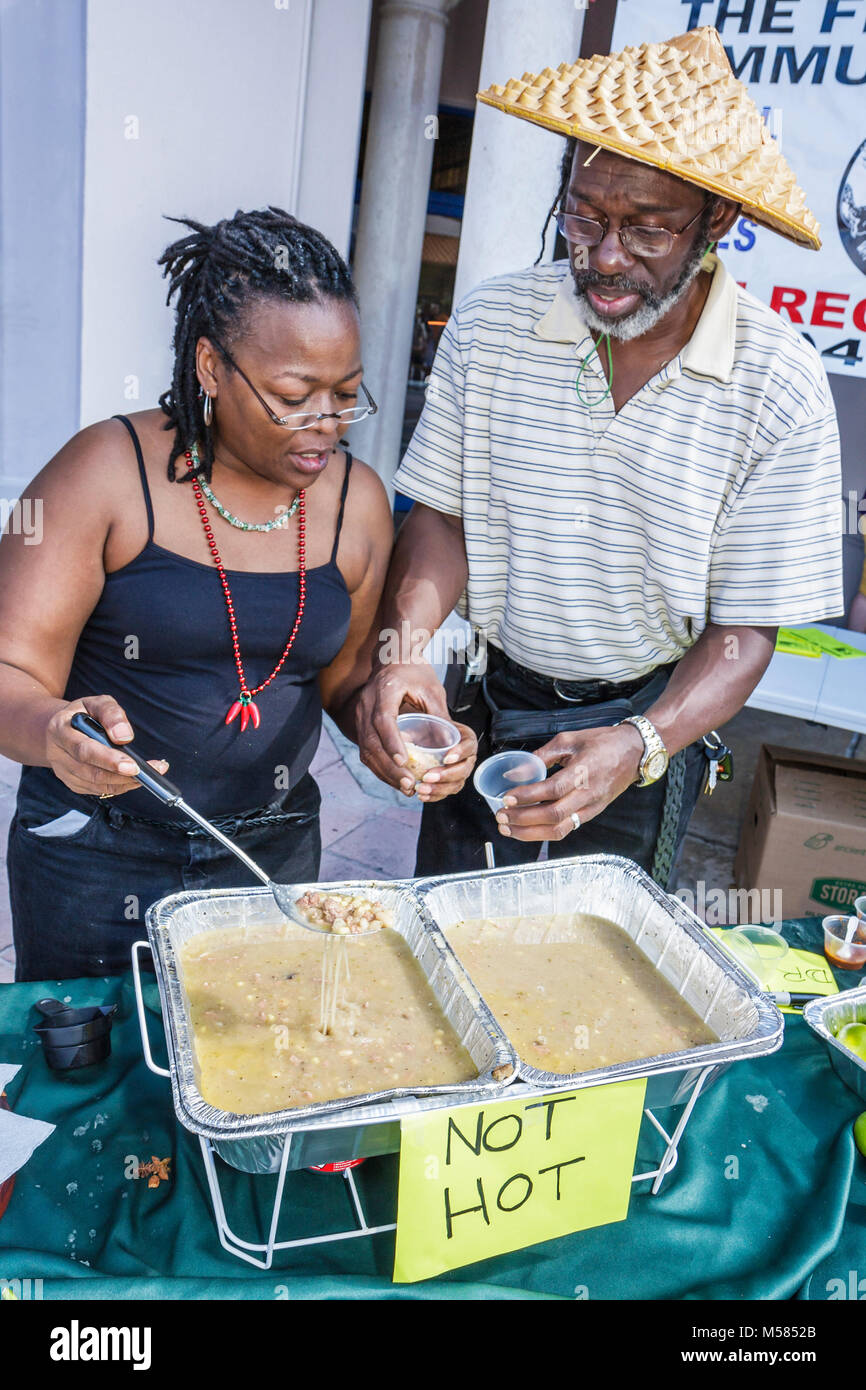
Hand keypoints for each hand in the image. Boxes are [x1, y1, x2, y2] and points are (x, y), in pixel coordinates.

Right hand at [44, 694, 169, 797]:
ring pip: (95, 784)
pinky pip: (98, 790)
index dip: (109, 759)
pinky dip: (118, 787)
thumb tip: (124, 736)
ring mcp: (63, 772)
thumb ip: (111, 714)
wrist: (63, 727)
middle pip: (90, 772)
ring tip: (147, 775)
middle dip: (121, 775)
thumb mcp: (97, 703)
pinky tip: (133, 779)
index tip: (133, 765)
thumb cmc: (83, 713)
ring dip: (123, 783)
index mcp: (60, 730)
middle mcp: (57, 754)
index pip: (84, 750)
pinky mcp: (73, 783)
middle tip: (146, 773)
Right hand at [354, 659, 476, 799]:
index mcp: (385, 690)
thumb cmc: (415, 671)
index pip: (383, 719)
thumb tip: (450, 744)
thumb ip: (439, 715)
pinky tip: (396, 779)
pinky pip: (366, 750)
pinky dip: (380, 767)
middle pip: (371, 740)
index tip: (404, 761)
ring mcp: (360, 715)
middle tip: (409, 783)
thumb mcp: (432, 689)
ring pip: (366, 749)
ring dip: (384, 771)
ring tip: (405, 787)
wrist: (393, 659)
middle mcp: (367, 703)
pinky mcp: (361, 725)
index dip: (391, 741)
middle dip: (389, 766)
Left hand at [494, 724, 643, 841]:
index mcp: (583, 772)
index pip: (552, 790)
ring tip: (508, 829)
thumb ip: (541, 756)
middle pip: (553, 816)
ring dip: (530, 833)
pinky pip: (566, 829)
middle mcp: (588, 794)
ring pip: (559, 830)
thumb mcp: (569, 740)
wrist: (634, 752)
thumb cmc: (602, 742)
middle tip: (501, 817)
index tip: (506, 798)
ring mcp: (591, 807)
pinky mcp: (591, 814)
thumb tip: (514, 773)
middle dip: (523, 819)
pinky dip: (543, 832)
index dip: (527, 797)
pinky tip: (526, 829)